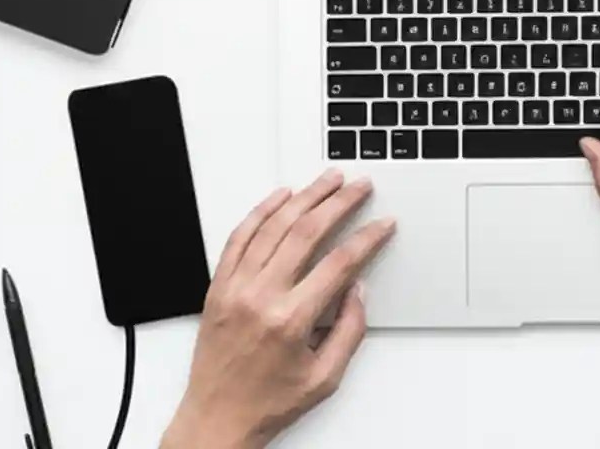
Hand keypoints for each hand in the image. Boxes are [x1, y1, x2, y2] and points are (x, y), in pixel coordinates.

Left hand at [161, 170, 395, 448]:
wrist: (216, 419)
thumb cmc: (267, 403)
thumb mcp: (325, 377)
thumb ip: (349, 330)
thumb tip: (357, 289)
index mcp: (291, 320)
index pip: (339, 263)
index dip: (367, 238)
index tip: (383, 225)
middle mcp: (260, 297)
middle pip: (306, 232)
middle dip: (339, 203)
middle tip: (358, 187)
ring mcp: (235, 288)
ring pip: (273, 227)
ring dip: (304, 198)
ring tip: (327, 181)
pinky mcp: (218, 287)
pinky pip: (239, 238)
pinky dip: (260, 212)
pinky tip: (279, 197)